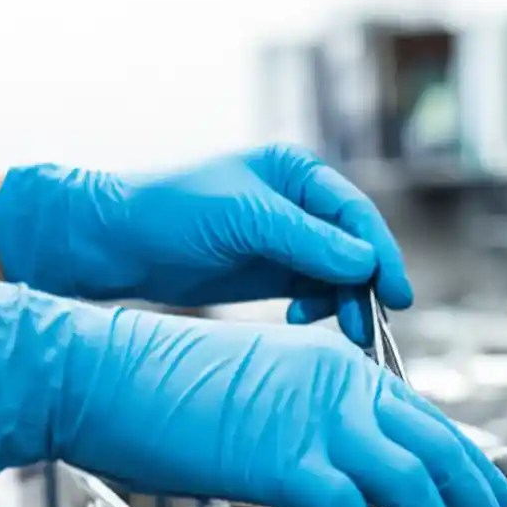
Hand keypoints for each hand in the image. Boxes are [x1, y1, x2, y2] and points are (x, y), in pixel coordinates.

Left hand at [0, 145, 411, 344]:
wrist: (111, 244)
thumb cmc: (168, 213)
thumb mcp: (242, 219)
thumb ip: (307, 240)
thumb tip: (365, 263)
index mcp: (297, 173)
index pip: (356, 215)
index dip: (380, 253)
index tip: (396, 293)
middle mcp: (300, 204)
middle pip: (356, 248)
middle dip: (366, 286)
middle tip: (370, 326)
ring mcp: (289, 241)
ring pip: (340, 276)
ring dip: (345, 304)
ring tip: (344, 332)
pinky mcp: (274, 273)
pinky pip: (316, 294)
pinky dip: (319, 310)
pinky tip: (300, 322)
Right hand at [0, 278, 506, 506]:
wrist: (107, 370)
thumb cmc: (167, 381)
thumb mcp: (264, 379)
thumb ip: (315, 408)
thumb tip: (345, 453)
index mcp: (340, 365)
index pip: (428, 416)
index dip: (469, 461)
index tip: (485, 493)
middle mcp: (342, 385)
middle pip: (440, 446)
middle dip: (477, 499)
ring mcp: (317, 419)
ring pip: (413, 479)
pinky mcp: (284, 457)